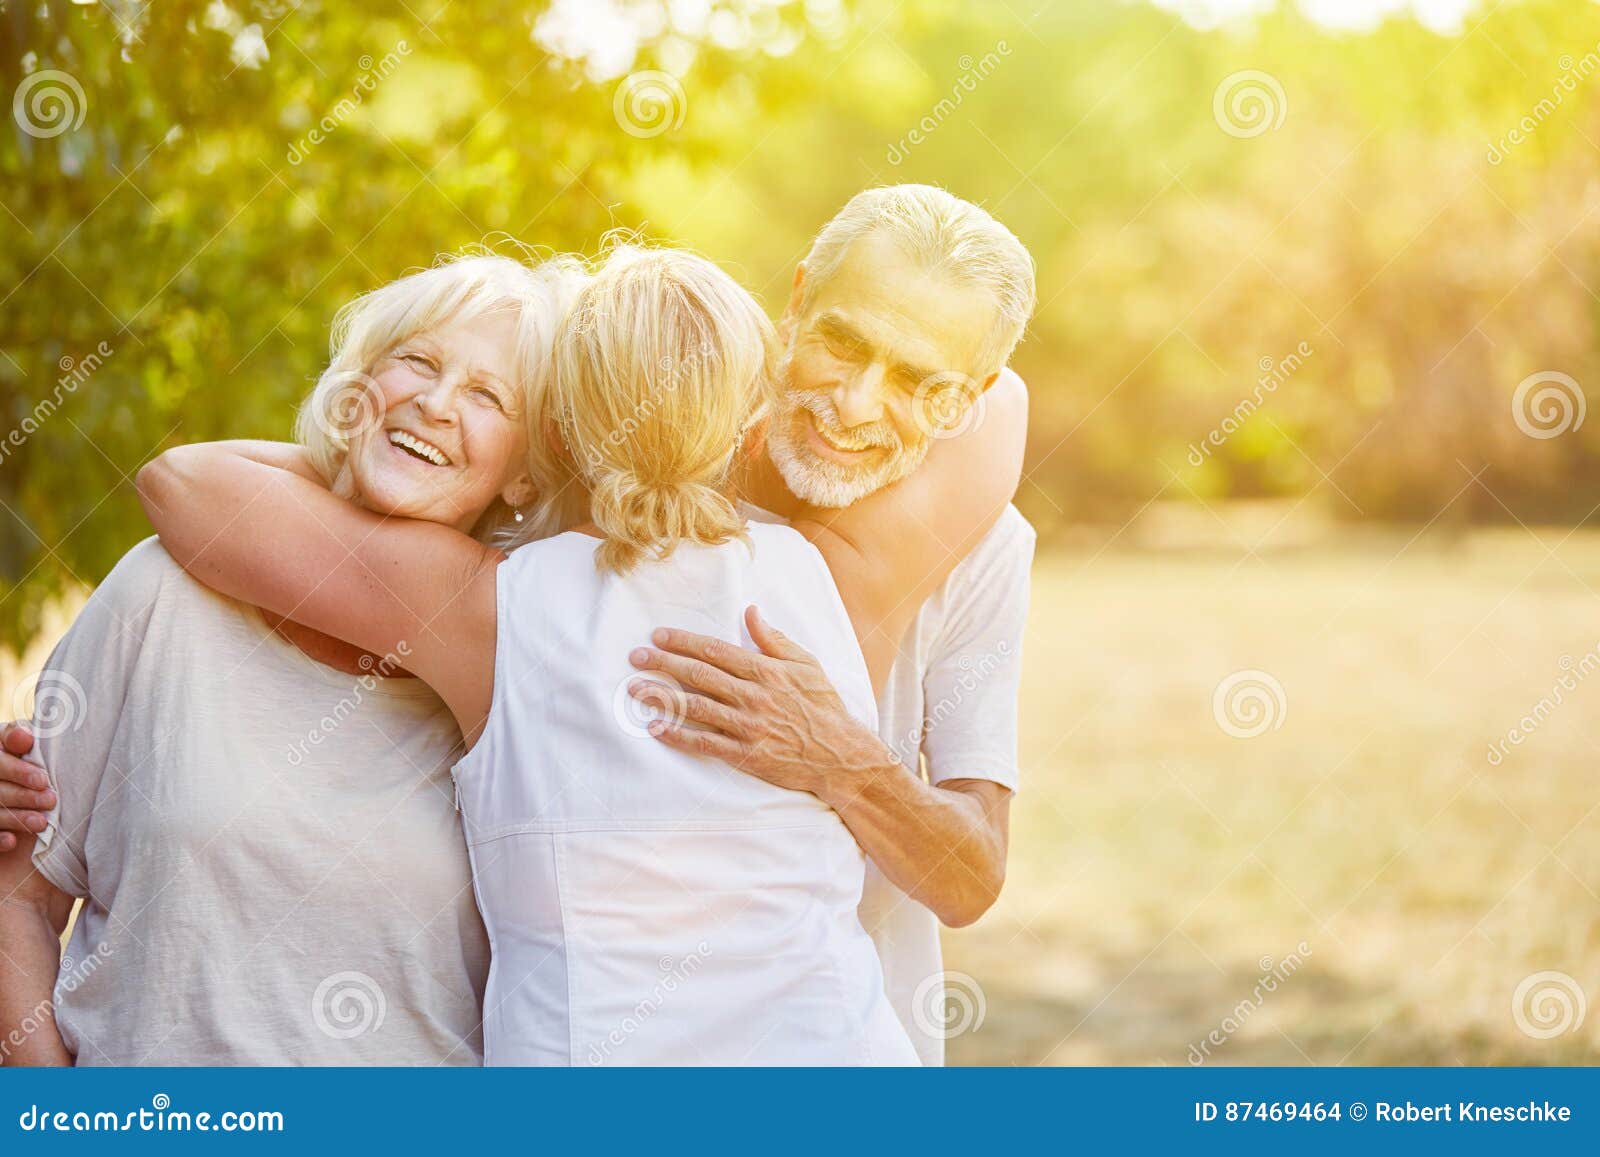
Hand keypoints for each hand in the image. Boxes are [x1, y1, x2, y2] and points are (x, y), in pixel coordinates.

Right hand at [0, 723, 54, 852]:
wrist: (12, 780)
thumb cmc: (19, 757)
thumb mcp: (15, 743)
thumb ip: (16, 738)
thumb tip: (24, 737)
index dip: (18, 771)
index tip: (42, 780)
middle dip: (23, 796)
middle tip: (50, 800)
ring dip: (16, 819)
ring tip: (41, 823)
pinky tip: (12, 841)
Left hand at [626, 605, 898, 804]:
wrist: (840, 755)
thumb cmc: (824, 707)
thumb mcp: (807, 664)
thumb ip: (775, 639)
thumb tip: (751, 612)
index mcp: (766, 671)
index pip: (716, 651)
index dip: (684, 642)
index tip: (658, 636)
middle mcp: (753, 696)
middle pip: (699, 675)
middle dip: (664, 663)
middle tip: (635, 657)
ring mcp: (748, 726)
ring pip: (697, 707)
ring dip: (663, 697)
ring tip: (635, 689)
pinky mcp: (746, 754)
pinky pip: (705, 744)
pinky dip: (679, 736)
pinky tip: (657, 728)